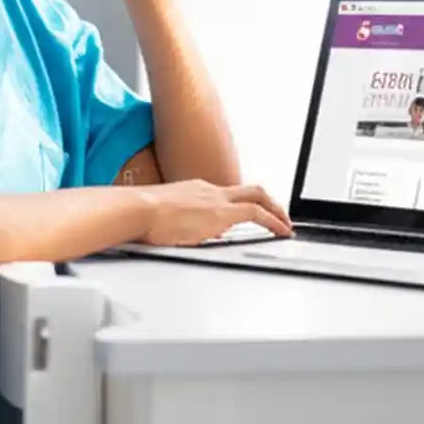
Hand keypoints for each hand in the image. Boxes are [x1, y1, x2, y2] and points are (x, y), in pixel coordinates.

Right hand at [136, 181, 294, 246]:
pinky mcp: (221, 213)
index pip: (228, 194)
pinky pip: (257, 213)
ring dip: (276, 211)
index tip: (252, 214)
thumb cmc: (142, 216)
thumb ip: (184, 224)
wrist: (138, 209)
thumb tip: (196, 234)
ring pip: (258, 196)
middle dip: (270, 202)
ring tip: (286, 225)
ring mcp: (217, 199)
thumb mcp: (166, 218)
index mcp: (197, 190)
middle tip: (281, 216)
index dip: (244, 204)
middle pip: (251, 189)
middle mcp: (210, 190)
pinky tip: (281, 232)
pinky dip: (273, 221)